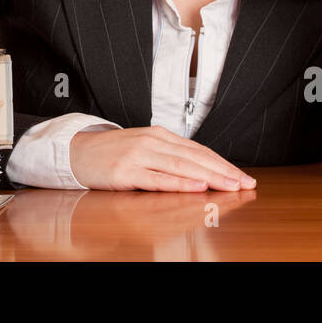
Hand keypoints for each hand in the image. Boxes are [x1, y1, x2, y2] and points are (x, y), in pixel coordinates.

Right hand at [70, 125, 257, 191]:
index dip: (223, 163)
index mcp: (159, 135)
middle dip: (223, 171)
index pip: (199, 150)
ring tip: (230, 186)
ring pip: (182, 167)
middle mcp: (152, 142)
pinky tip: (197, 187)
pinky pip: (159, 179)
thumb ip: (168, 157)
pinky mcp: (127, 172)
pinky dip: (180, 183)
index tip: (242, 176)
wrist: (76, 151)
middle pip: (195, 158)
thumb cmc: (111, 154)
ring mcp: (139, 156)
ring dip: (210, 178)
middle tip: (245, 183)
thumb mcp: (143, 149)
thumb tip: (201, 172)